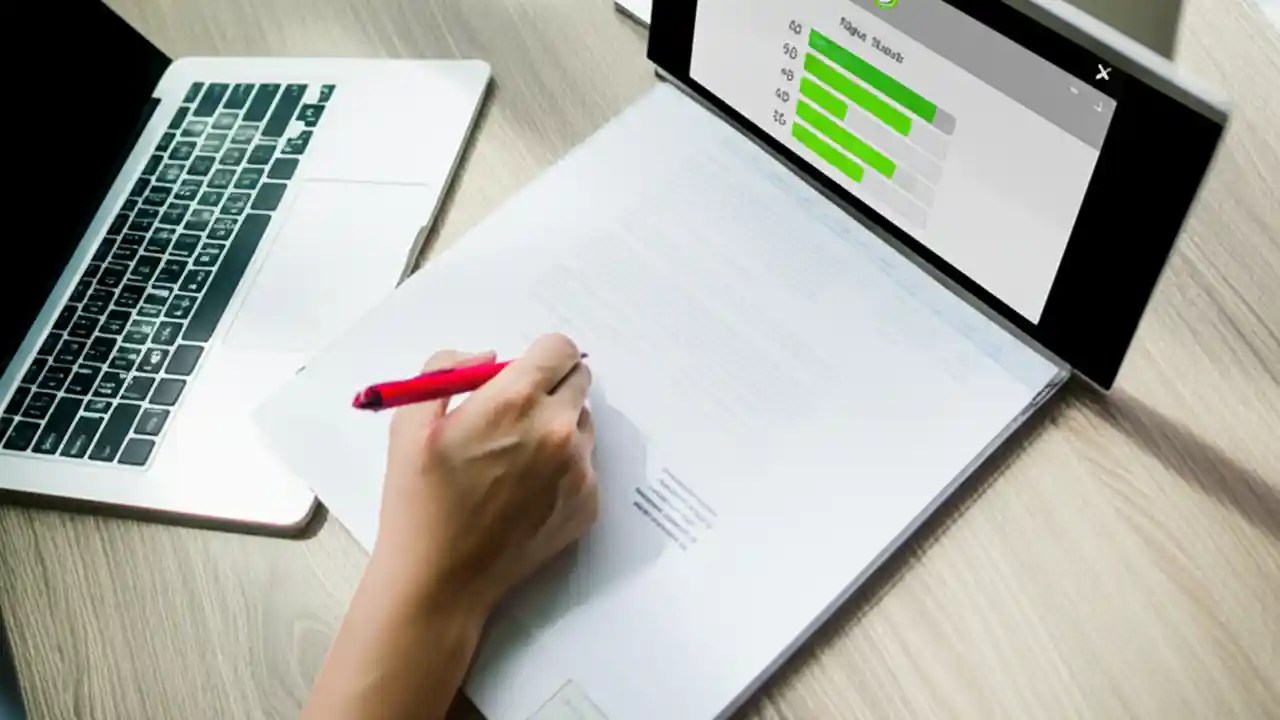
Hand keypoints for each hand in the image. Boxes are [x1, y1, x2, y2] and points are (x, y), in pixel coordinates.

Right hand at [374, 333, 598, 618]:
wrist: (440, 581)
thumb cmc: (419, 501)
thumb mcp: (412, 422)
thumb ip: (448, 370)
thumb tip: (489, 358)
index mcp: (516, 402)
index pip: (558, 349)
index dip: (539, 356)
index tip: (523, 372)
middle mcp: (558, 431)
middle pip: (578, 381)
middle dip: (551, 385)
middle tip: (517, 412)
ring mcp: (579, 471)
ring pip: (583, 423)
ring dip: (559, 425)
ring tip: (516, 457)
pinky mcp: (587, 505)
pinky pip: (586, 465)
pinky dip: (564, 467)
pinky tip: (525, 490)